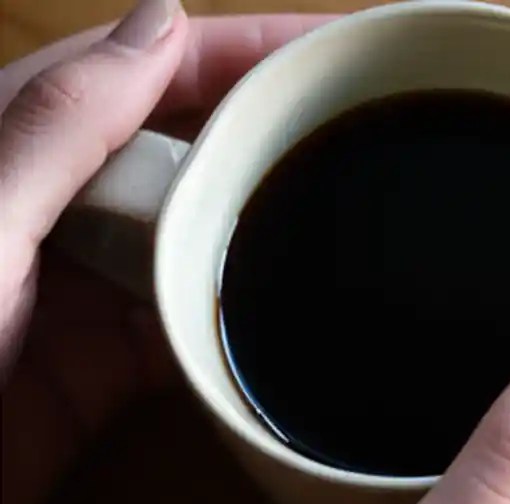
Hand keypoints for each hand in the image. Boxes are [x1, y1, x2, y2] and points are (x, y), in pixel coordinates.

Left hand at [0, 1, 335, 503]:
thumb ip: (63, 122)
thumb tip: (164, 21)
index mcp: (18, 143)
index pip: (153, 68)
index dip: (251, 48)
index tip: (351, 46)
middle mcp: (54, 206)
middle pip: (186, 148)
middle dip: (277, 129)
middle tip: (384, 127)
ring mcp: (78, 292)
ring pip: (198, 240)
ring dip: (269, 229)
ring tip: (368, 214)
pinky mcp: (96, 373)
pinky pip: (189, 332)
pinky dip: (241, 323)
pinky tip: (301, 316)